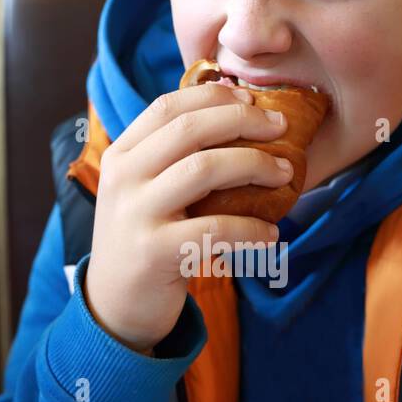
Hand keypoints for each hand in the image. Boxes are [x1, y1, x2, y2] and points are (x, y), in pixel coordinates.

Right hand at [85, 81, 292, 351]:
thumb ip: (173, 158)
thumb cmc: (145, 239)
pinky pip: (216, 230)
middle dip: (243, 121)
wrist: (116, 305)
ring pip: (204, 169)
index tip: (252, 100)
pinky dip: (252, 230)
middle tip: (281, 128)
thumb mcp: (144, 191)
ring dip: (254, 165)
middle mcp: (124, 178)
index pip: (167, 107)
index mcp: (122, 155)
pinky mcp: (155, 252)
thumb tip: (239, 117)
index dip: (214, 97)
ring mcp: (137, 214)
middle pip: (190, 129)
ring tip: (284, 174)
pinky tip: (271, 235)